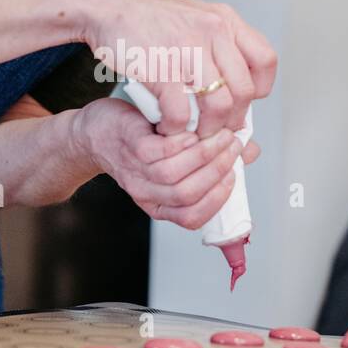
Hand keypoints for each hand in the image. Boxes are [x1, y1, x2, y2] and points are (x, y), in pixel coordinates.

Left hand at [74, 97, 260, 229]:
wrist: (97, 131)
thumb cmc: (139, 143)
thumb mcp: (177, 158)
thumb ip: (214, 158)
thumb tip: (249, 153)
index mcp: (159, 204)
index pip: (192, 218)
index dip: (218, 199)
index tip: (234, 175)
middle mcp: (147, 193)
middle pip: (188, 195)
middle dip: (218, 171)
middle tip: (233, 146)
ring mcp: (137, 172)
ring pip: (176, 177)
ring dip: (206, 155)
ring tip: (220, 135)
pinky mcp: (132, 148)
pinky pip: (162, 153)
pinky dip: (183, 144)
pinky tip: (193, 130)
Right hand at [76, 0, 276, 137]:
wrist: (107, 7)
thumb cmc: (148, 20)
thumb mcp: (195, 19)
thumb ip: (218, 47)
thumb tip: (236, 91)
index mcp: (225, 20)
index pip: (266, 61)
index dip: (259, 90)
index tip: (242, 102)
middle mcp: (214, 31)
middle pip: (245, 90)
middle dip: (233, 118)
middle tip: (217, 128)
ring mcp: (189, 49)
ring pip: (220, 105)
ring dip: (208, 128)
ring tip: (195, 133)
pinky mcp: (162, 68)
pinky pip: (182, 112)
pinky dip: (177, 128)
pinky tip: (168, 126)